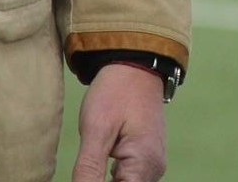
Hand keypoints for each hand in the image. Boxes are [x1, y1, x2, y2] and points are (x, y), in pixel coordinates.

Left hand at [71, 63, 166, 181]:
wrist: (135, 66)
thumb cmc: (116, 93)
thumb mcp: (95, 131)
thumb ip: (88, 170)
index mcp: (144, 164)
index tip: (84, 174)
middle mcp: (154, 169)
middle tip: (84, 166)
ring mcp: (152, 164)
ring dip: (104, 181)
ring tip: (89, 166)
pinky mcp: (146, 159)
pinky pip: (129, 178)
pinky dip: (110, 178)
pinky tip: (95, 169)